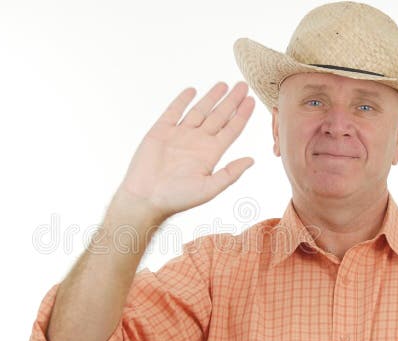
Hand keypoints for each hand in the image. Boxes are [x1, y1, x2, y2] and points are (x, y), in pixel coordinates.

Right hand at [117, 81, 255, 219]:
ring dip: (211, 97)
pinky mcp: (161, 131)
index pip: (231, 130)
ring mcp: (179, 135)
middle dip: (231, 101)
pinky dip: (182, 100)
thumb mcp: (209, 189)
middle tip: (243, 85)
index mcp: (210, 154)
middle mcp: (197, 142)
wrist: (146, 197)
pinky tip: (192, 91)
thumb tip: (252, 160)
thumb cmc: (177, 198)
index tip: (252, 100)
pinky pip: (174, 111)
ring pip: (199, 111)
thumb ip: (230, 174)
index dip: (242, 115)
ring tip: (224, 85)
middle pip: (219, 116)